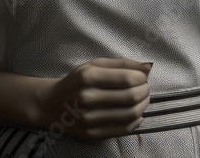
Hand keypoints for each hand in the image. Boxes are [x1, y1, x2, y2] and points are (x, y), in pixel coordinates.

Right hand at [33, 58, 150, 139]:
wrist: (52, 104)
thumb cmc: (77, 82)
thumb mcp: (94, 65)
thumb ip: (121, 64)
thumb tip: (147, 67)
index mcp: (88, 77)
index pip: (127, 78)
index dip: (142, 78)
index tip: (143, 77)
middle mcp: (87, 98)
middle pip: (131, 96)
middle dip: (145, 91)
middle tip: (145, 89)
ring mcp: (89, 118)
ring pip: (131, 114)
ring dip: (143, 106)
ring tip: (142, 100)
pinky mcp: (92, 134)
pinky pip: (124, 129)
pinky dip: (136, 121)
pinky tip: (135, 114)